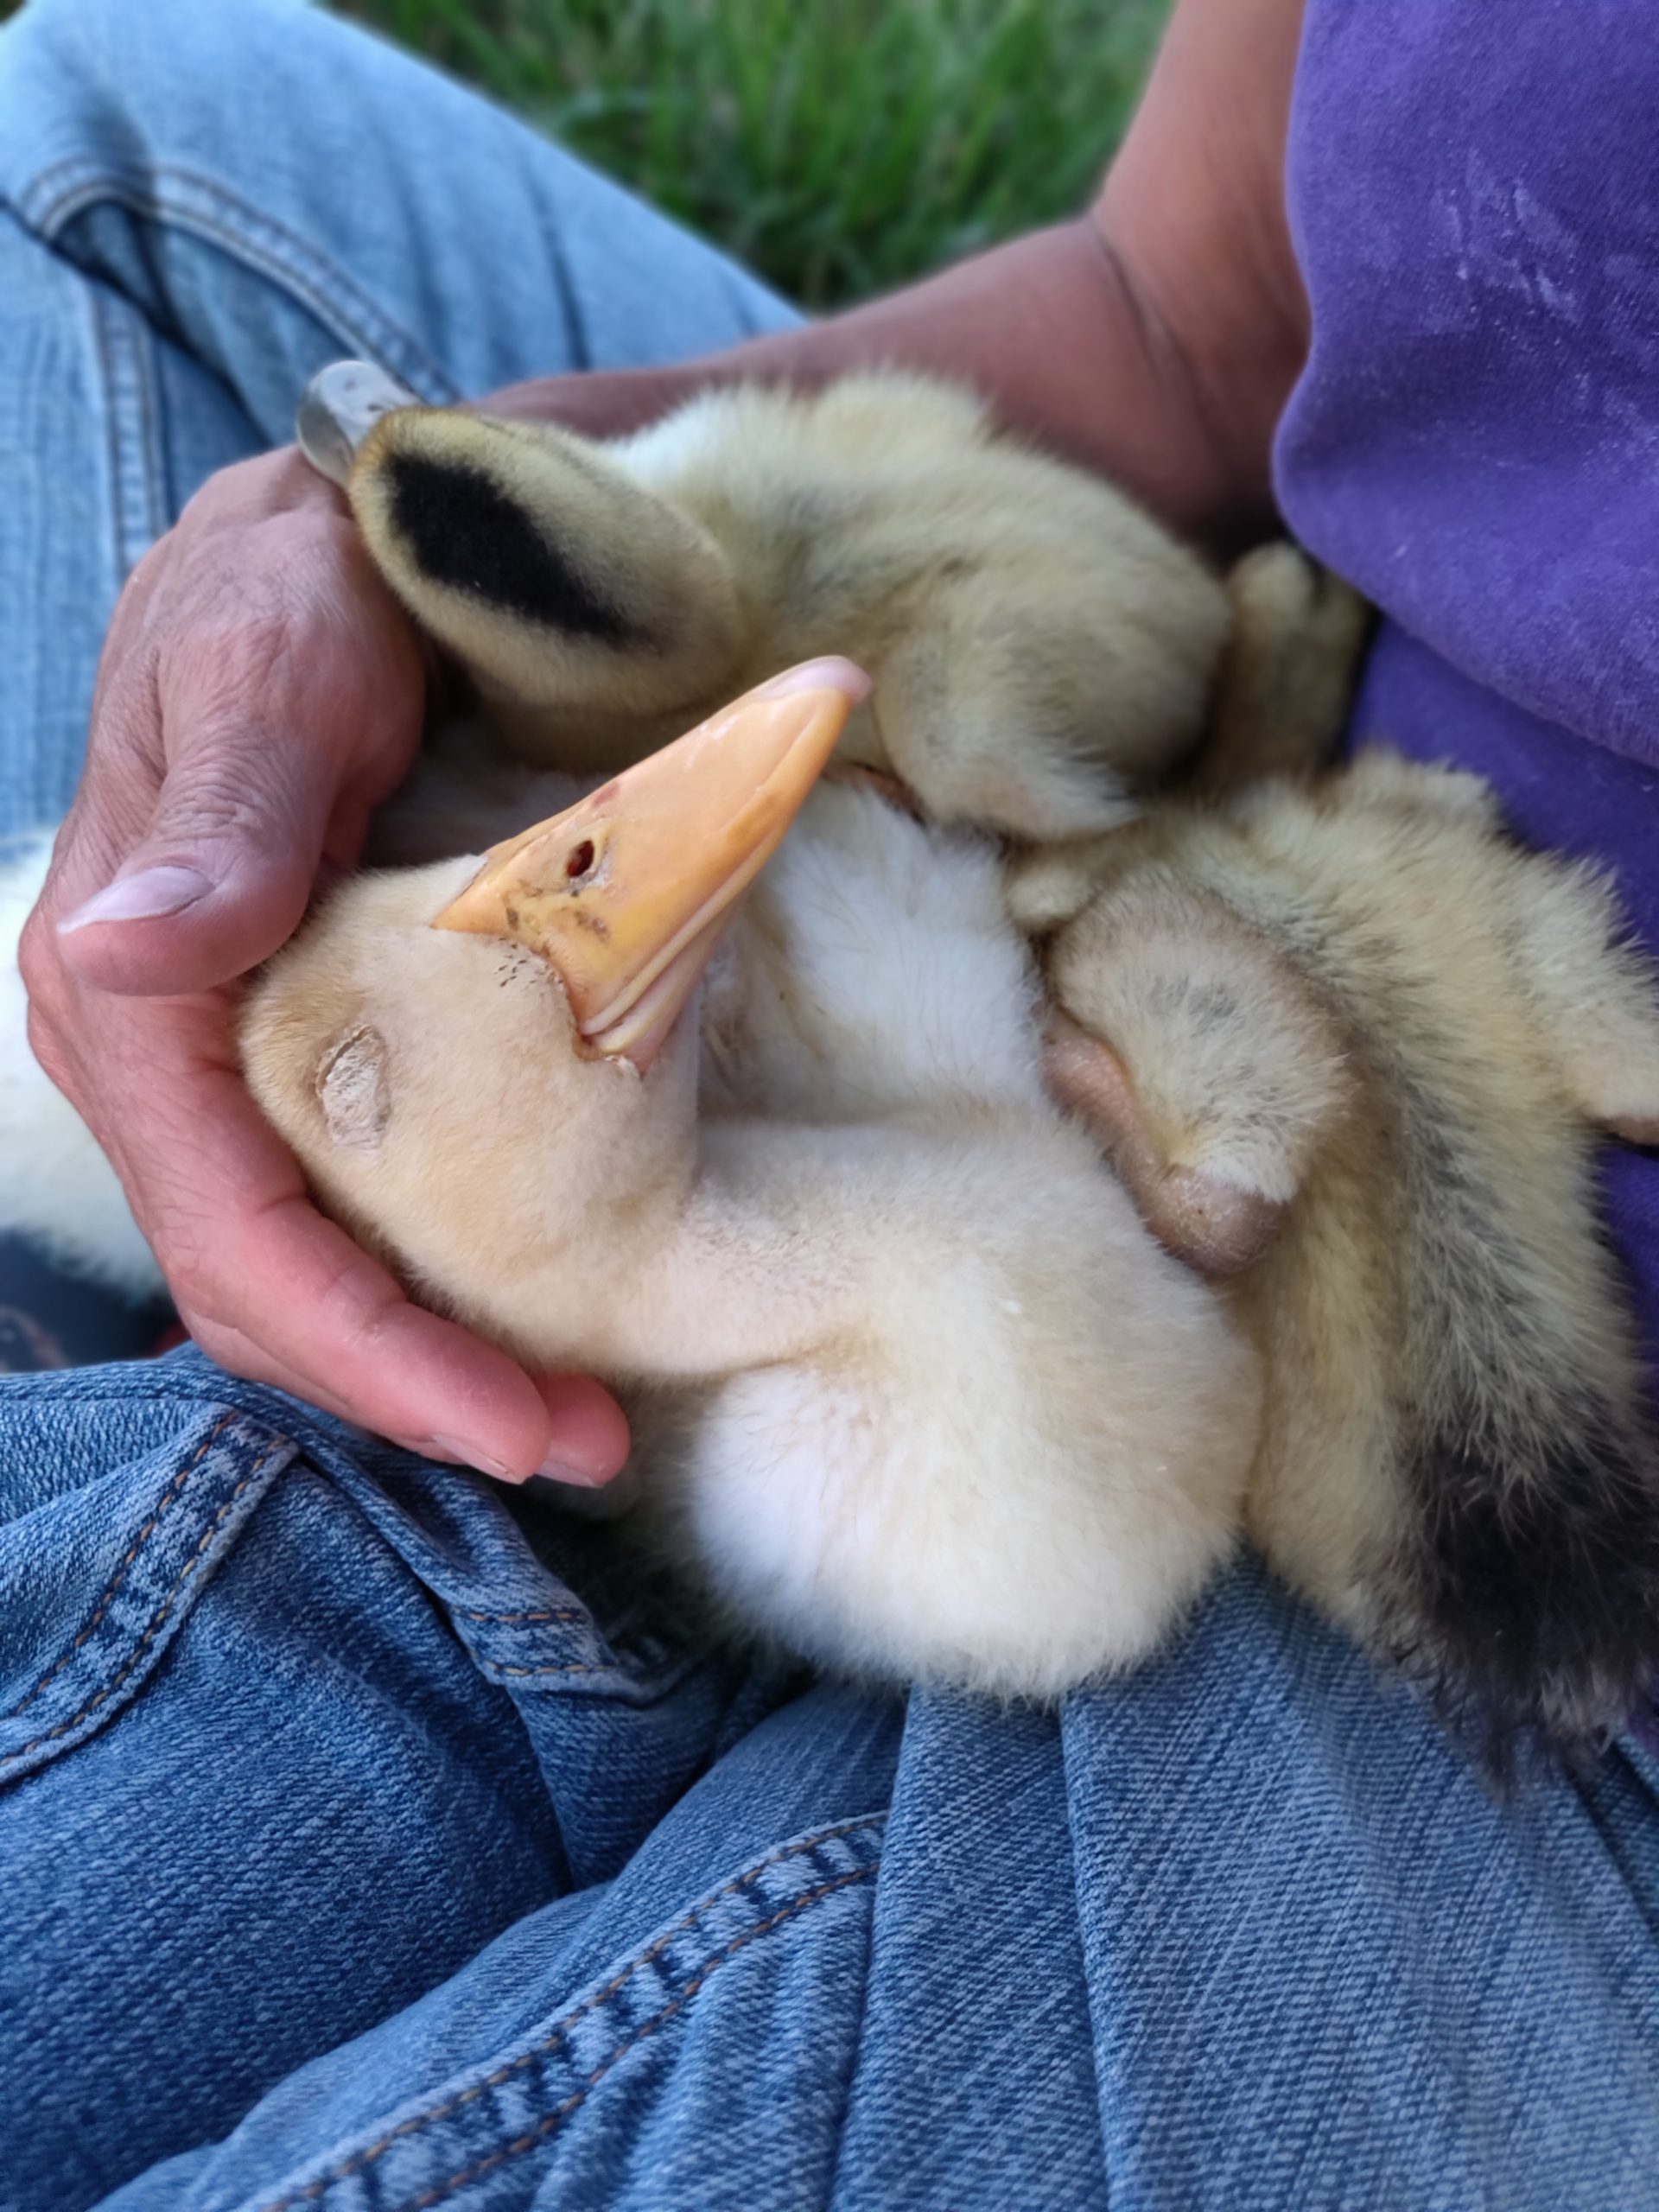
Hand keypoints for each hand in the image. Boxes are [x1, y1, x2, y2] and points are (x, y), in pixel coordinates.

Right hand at [20, 446, 629, 1485]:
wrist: (345, 537)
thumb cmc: (306, 587)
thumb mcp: (265, 673)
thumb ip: (216, 816)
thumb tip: (125, 957)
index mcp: (122, 996)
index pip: (234, 1231)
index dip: (370, 1350)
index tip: (515, 1424)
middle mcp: (156, 1054)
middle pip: (267, 1289)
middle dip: (417, 1386)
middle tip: (581, 1444)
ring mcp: (224, 1062)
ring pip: (307, 1265)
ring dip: (433, 1351)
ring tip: (574, 1410)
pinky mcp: (300, 1047)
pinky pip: (345, 1203)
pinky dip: (429, 1277)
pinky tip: (519, 1309)